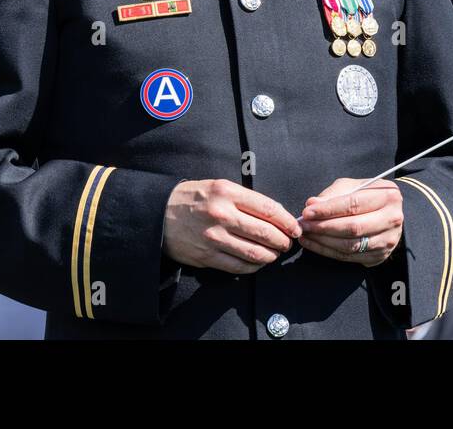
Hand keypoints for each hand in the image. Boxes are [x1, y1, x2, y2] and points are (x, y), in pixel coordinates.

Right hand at [163, 179, 300, 274]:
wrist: (157, 214)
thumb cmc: (193, 198)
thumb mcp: (217, 186)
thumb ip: (245, 198)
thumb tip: (276, 215)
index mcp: (226, 192)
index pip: (268, 208)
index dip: (287, 220)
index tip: (294, 227)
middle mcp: (221, 214)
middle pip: (265, 232)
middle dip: (282, 240)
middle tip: (288, 242)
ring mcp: (213, 237)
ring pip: (254, 252)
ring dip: (271, 255)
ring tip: (275, 253)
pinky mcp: (207, 256)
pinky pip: (239, 266)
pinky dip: (254, 266)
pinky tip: (258, 262)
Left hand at [298, 178, 402, 266]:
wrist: (388, 213)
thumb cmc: (366, 196)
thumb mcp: (351, 186)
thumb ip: (332, 195)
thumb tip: (311, 205)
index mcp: (388, 196)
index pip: (354, 204)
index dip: (328, 210)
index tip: (307, 212)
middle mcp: (392, 219)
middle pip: (353, 227)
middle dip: (323, 227)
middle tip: (303, 225)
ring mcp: (388, 240)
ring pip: (350, 245)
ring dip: (323, 241)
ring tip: (306, 234)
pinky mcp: (380, 256)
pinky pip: (349, 257)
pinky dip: (328, 252)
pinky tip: (314, 244)